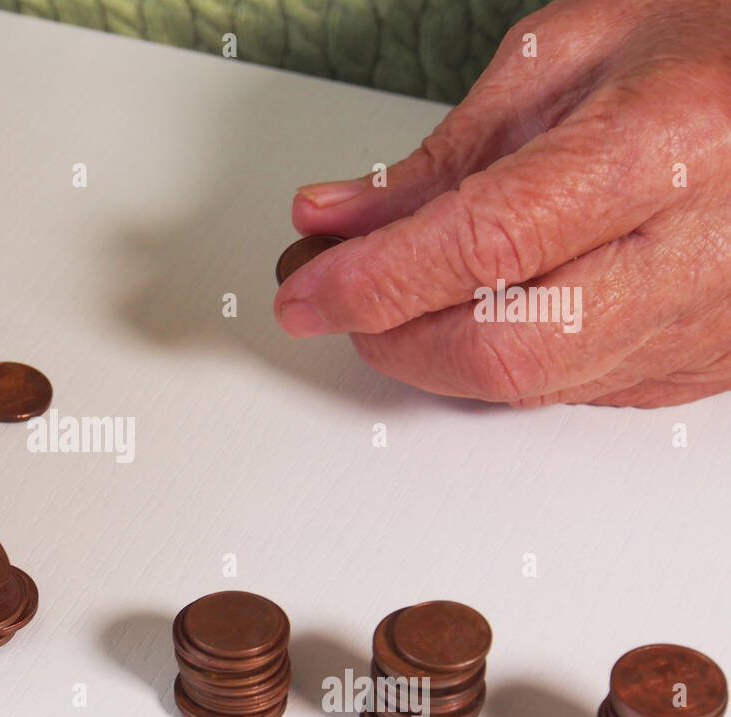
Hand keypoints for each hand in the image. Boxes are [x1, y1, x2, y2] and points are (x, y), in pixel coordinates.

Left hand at [274, 0, 730, 407]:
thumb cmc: (710, 46)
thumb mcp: (562, 56)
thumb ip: (440, 156)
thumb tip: (338, 222)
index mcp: (664, 144)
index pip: (482, 246)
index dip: (372, 283)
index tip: (305, 293)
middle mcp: (703, 249)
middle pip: (504, 350)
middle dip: (395, 339)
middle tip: (348, 301)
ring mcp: (714, 322)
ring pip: (535, 387)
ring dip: (444, 351)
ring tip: (418, 289)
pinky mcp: (709, 364)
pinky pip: (579, 391)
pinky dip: (512, 359)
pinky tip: (504, 304)